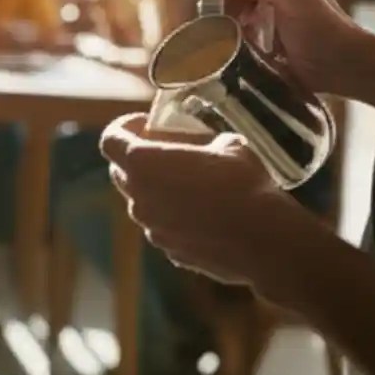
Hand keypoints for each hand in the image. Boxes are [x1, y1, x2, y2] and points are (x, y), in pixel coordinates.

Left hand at [100, 113, 309, 289]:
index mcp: (143, 164)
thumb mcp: (227, 144)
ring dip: (154, 189)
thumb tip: (206, 145)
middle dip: (136, 159)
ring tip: (185, 183)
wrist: (265, 240)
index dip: (123, 128)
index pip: (110, 139)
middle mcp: (138, 197)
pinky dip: (170, 216)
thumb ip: (202, 142)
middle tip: (163, 151)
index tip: (145, 124)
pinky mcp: (168, 250)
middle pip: (120, 171)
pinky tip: (200, 213)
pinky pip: (160, 226)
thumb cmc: (244, 184)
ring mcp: (151, 227)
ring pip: (140, 201)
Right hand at [206, 0, 373, 98]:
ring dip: (226, 23)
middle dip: (221, 5)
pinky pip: (233, 28)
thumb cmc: (323, 29)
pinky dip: (233, 37)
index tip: (220, 6)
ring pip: (225, 8)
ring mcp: (264, 6)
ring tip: (241, 38)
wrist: (343, 67)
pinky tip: (247, 46)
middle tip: (231, 26)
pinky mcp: (261, 29)